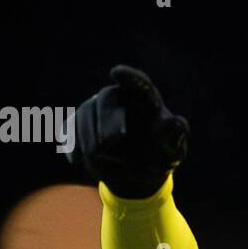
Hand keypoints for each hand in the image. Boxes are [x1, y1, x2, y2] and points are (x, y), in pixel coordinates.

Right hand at [70, 64, 188, 198]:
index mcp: (147, 101)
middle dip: (107, 119)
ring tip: (98, 156)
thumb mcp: (172, 153)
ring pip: (86, 112)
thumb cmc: (160, 158)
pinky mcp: (81, 124)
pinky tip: (76, 159)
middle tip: (109, 144)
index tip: (116, 72)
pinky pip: (70, 127)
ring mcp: (98, 110)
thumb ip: (175, 138)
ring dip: (88, 135)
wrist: (138, 175)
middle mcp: (121, 99)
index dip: (130, 78)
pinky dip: (71, 142)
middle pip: (108, 98)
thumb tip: (177, 123)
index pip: (140, 84)